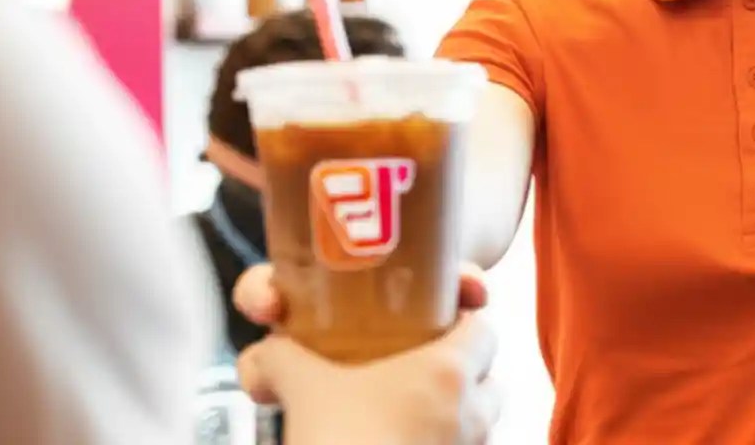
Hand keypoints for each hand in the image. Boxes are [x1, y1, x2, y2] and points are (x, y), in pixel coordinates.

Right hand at [233, 264, 499, 444]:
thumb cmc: (336, 442)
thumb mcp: (300, 388)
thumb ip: (281, 356)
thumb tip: (267, 351)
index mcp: (448, 371)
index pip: (484, 328)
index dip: (463, 321)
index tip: (438, 322)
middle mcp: (472, 413)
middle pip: (488, 380)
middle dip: (461, 374)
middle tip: (419, 369)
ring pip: (478, 423)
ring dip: (452, 415)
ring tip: (406, 414)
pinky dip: (439, 444)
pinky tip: (398, 444)